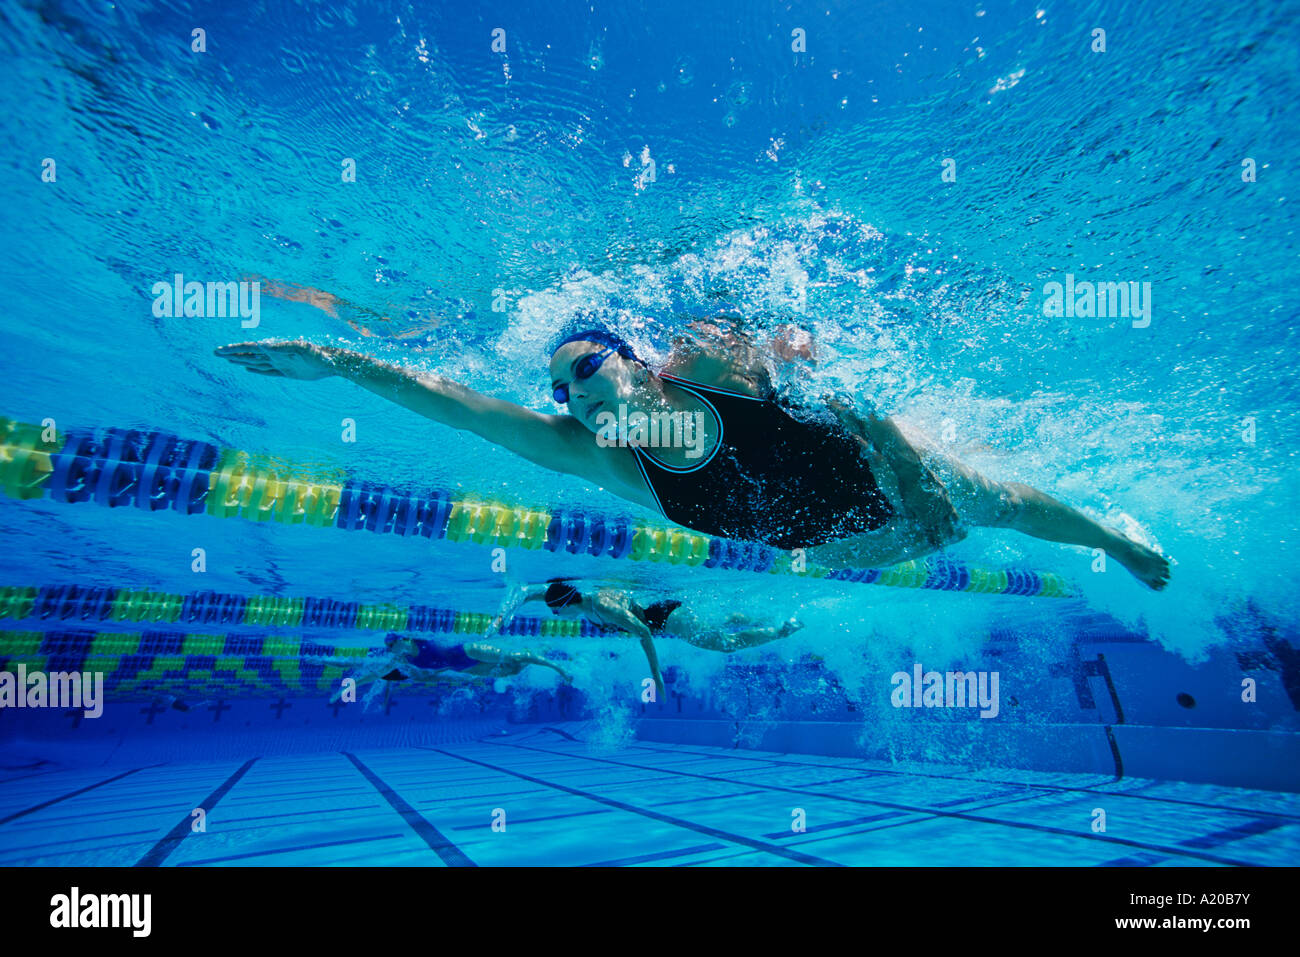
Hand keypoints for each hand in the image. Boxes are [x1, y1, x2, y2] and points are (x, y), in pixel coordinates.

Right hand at [215, 339, 337, 379]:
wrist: (333, 362)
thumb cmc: (320, 354)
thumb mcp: (302, 349)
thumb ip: (282, 348)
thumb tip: (263, 345)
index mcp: (276, 349)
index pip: (250, 348)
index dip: (234, 349)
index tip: (220, 350)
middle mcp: (276, 355)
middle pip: (249, 354)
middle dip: (232, 354)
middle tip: (216, 352)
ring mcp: (281, 363)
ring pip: (256, 362)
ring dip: (241, 360)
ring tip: (227, 359)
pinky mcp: (288, 372)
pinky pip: (268, 372)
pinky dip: (257, 370)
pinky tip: (248, 368)